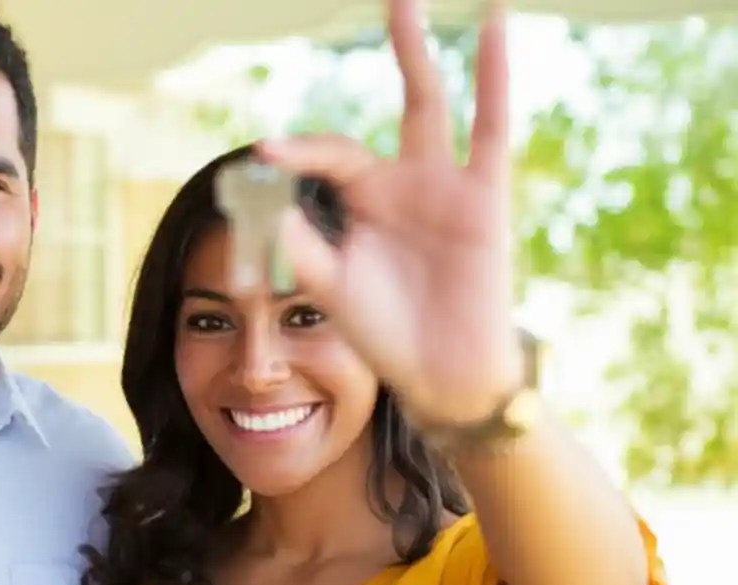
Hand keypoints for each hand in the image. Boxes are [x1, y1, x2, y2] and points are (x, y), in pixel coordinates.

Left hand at [261, 0, 520, 425]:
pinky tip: (492, 28)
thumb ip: (301, 248)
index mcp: (363, 201)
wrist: (438, 374)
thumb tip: (275, 205)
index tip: (265, 149)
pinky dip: (492, 78)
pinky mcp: (483, 197)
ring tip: (413, 1)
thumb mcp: (328, 287)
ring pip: (434, 105)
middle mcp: (405, 182)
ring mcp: (445, 185)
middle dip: (397, 51)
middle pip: (397, 103)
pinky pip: (489, 129)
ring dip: (424, 54)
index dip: (299, 150)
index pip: (330, 155)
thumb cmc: (382, 332)